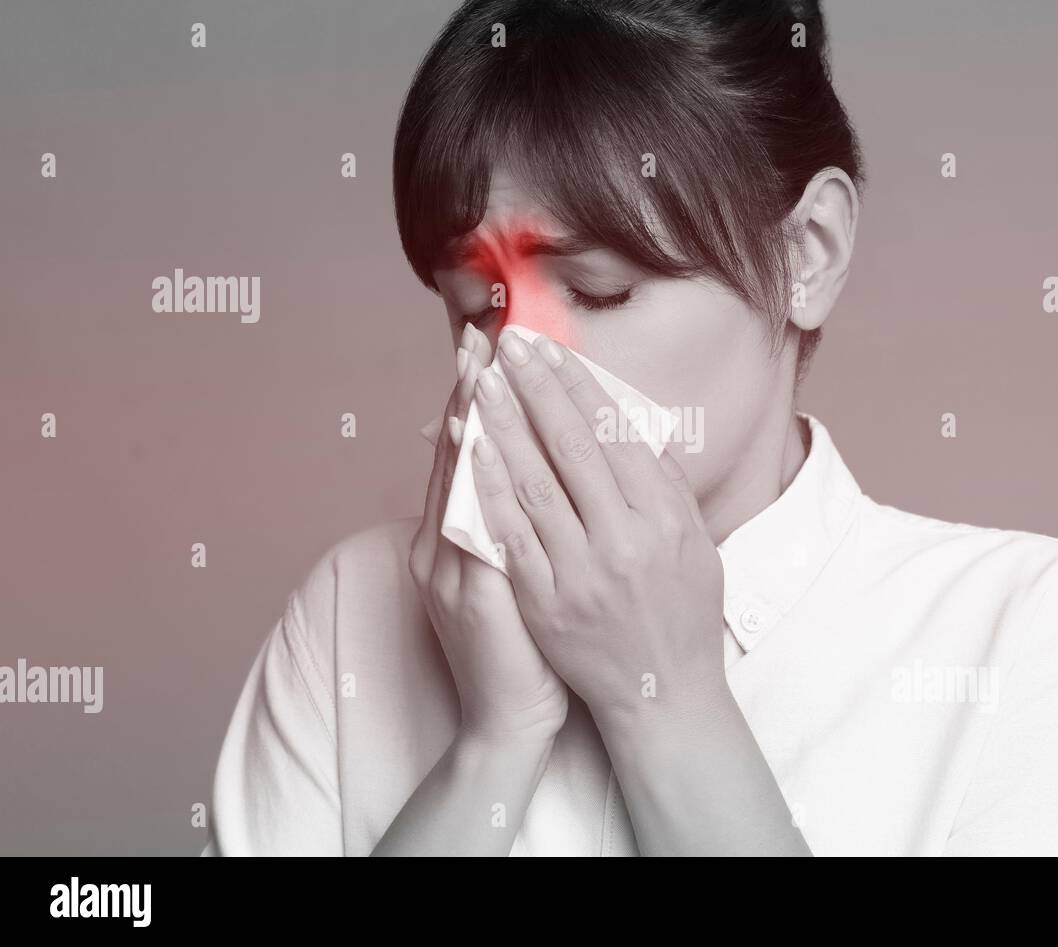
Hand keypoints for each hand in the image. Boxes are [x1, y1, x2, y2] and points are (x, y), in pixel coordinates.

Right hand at [408, 324, 568, 743]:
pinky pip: (473, 531)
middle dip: (468, 396)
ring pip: (456, 485)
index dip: (474, 401)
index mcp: (454, 537)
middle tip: (480, 339)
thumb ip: (517, 515)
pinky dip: (479, 488)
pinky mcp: (470, 599)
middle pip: (453, 457)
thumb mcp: (516, 567)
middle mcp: (440, 547)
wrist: (513, 718)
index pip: (464, 453)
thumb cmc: (528, 640)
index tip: (490, 349)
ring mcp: (449, 572)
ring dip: (469, 427)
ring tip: (480, 373)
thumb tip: (538, 458)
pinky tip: (487, 451)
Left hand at [468, 330, 727, 729]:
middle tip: (507, 344)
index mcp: (666, 517)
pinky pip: (511, 534)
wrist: (663, 694)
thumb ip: (667, 486)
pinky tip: (472, 450)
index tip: (550, 348)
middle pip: (572, 446)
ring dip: (505, 426)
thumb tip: (635, 425)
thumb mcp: (697, 544)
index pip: (614, 433)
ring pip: (535, 482)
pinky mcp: (546, 601)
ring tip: (481, 381)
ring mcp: (582, 571)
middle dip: (536, 388)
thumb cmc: (682, 614)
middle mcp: (626, 539)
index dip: (577, 384)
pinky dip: (489, 488)